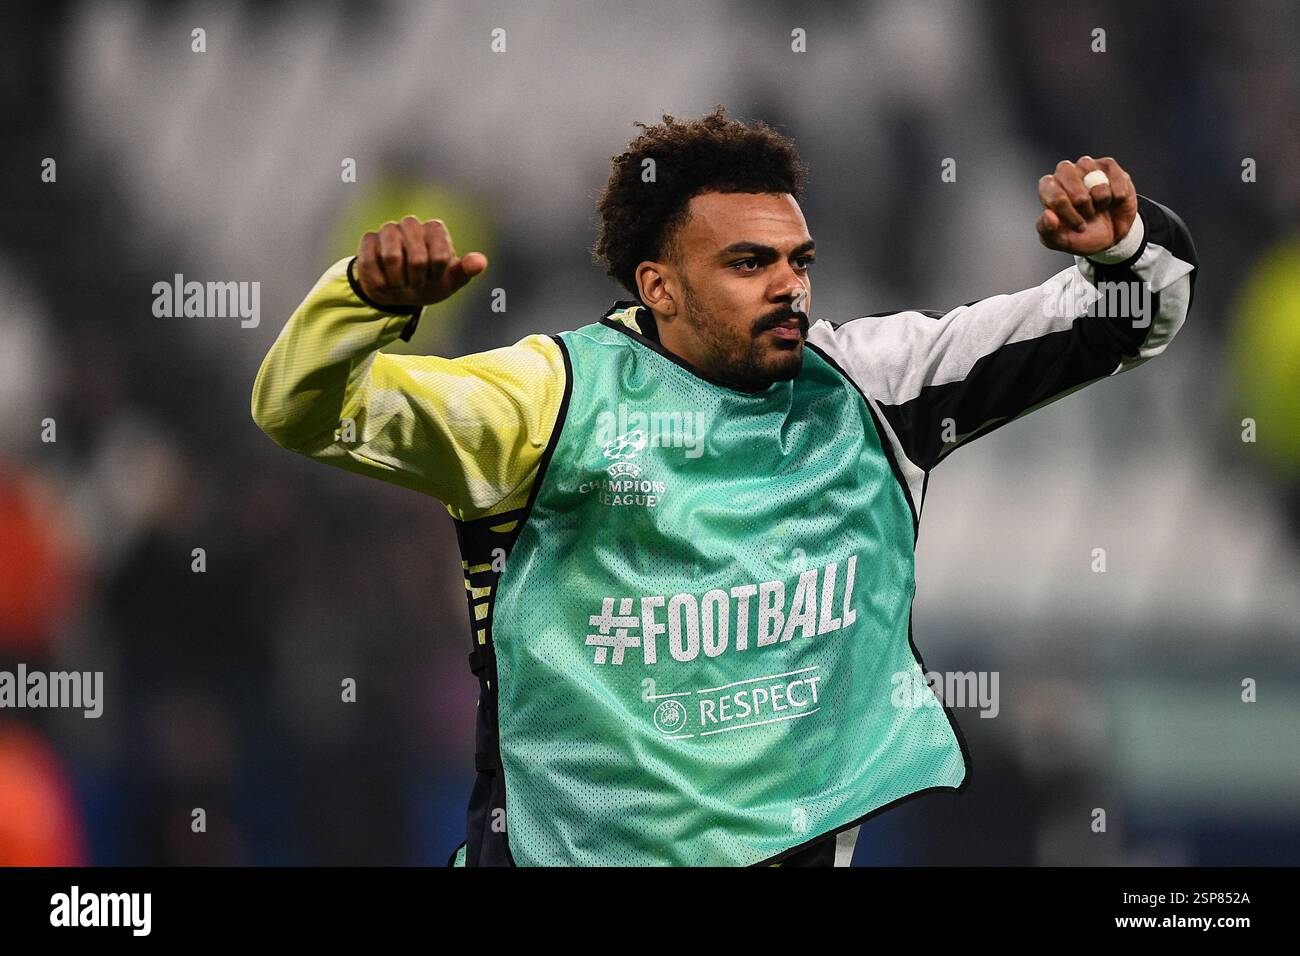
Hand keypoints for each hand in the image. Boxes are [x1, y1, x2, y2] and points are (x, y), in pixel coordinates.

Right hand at [356, 216, 487, 306]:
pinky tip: (385, 283)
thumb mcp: (450, 281)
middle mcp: (411, 224)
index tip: (435, 277)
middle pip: (417, 258)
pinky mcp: (368, 240)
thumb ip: (466, 270)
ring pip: (392, 258)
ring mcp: (388, 229)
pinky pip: (370, 263)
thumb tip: (481, 262)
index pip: (440, 255)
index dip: (437, 274)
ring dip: (398, 282)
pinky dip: (380, 283)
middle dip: (418, 280)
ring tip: (401, 283)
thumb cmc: (429, 283)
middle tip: (417, 283)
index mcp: (435, 229)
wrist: (399, 292)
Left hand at [1035, 156, 1137, 255]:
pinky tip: (1113, 200)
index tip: (1078, 226)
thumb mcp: (1062, 241)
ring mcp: (1087, 166)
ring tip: (1099, 206)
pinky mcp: (1108, 165)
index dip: (1068, 213)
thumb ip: (1047, 230)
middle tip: (1088, 215)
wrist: (1111, 235)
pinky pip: (1116, 180)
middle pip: (1071, 181)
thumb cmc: (1082, 234)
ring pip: (1096, 180)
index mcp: (1049, 188)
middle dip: (1083, 204)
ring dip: (1101, 199)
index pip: (1054, 195)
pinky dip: (1118, 196)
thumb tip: (1047, 214)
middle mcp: (1065, 172)